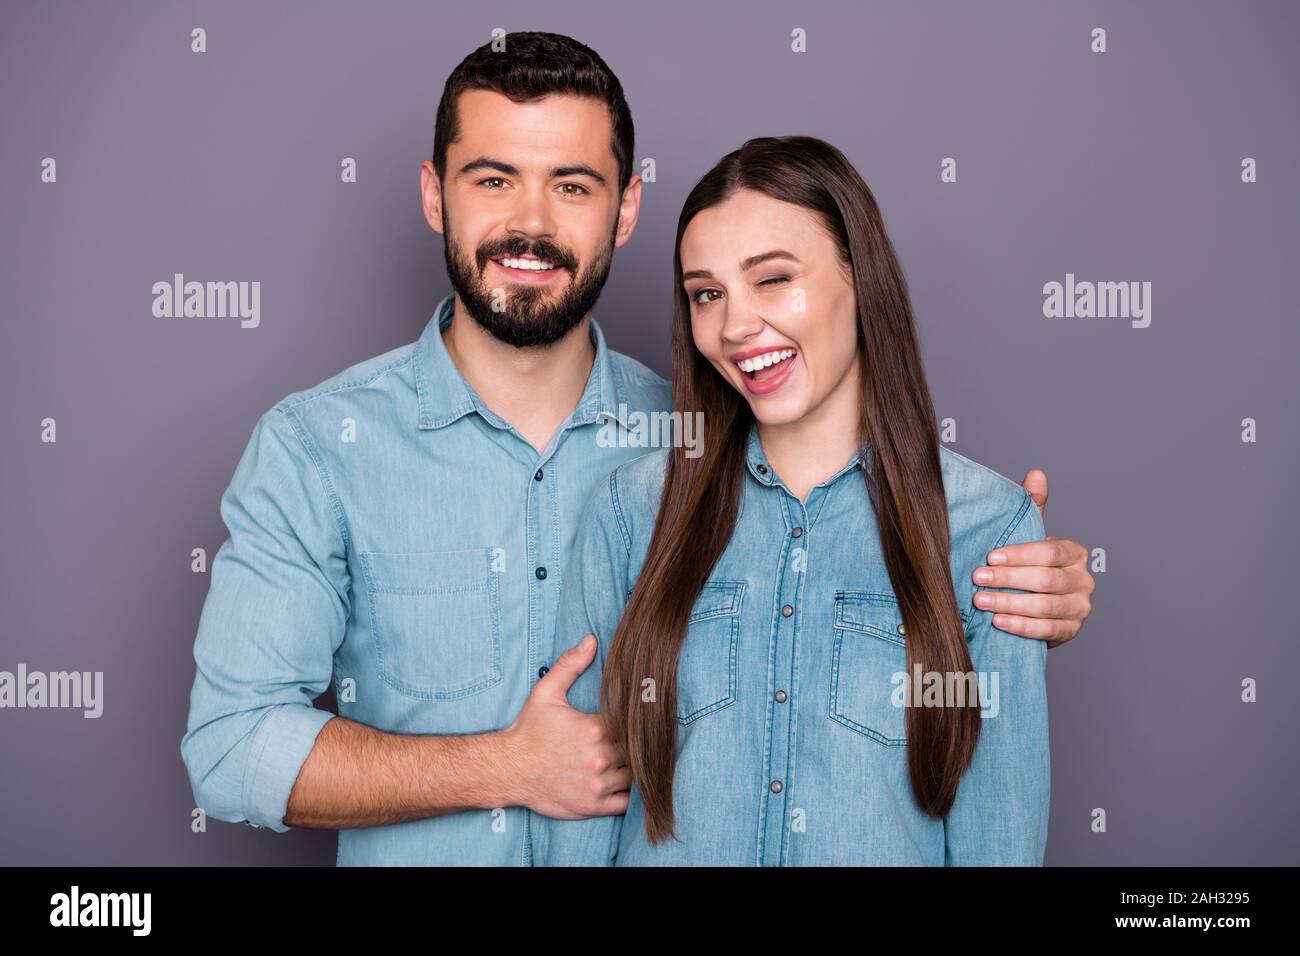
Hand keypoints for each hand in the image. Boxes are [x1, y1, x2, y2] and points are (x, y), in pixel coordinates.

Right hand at [500, 634, 630, 818]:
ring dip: (633, 769)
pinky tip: (621, 782)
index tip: (631, 720)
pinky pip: (626, 802)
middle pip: (636, 750)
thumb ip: (570, 665)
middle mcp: (601, 757)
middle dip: (633, 745)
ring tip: (623, 760)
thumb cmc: (528, 731)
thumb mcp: (546, 692)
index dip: (634, 722)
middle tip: (625, 741)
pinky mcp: (594, 805)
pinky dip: (629, 795)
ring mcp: (598, 783)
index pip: (631, 724)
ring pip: (634, 776)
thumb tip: (591, 640)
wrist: (508, 769)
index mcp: (596, 729)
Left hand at [971, 468, 1094, 648]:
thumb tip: (1036, 474)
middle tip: (978, 579)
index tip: (990, 557)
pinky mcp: (1071, 631)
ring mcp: (1080, 608)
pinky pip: (1048, 631)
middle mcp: (1084, 580)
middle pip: (1046, 579)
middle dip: (1009, 579)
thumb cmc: (1029, 564)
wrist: (1035, 603)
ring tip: (981, 601)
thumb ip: (1032, 508)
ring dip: (1011, 603)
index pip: (1049, 552)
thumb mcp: (1030, 536)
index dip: (1019, 555)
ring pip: (1045, 606)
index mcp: (1075, 553)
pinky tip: (999, 622)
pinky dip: (1021, 627)